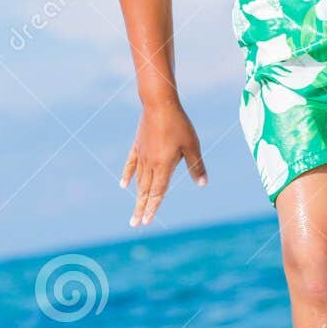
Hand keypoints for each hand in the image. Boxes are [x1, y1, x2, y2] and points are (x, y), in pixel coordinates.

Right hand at [120, 100, 206, 226]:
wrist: (159, 103)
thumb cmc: (179, 124)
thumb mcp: (192, 146)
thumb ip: (196, 166)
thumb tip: (202, 184)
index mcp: (164, 166)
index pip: (158, 192)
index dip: (153, 208)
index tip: (146, 222)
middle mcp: (150, 164)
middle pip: (145, 191)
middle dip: (141, 208)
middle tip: (135, 224)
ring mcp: (142, 155)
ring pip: (138, 180)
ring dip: (137, 196)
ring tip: (136, 208)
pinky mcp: (138, 145)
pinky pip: (131, 164)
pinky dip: (127, 176)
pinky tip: (123, 185)